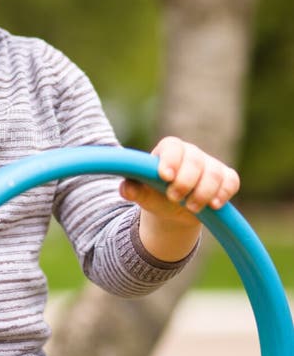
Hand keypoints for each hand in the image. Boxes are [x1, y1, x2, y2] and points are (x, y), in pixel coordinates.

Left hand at [119, 136, 239, 261]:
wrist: (173, 209)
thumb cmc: (155, 195)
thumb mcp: (143, 194)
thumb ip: (133, 190)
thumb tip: (125, 188)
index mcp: (168, 150)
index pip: (172, 146)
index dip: (170, 159)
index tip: (165, 177)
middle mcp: (191, 153)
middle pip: (194, 160)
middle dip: (186, 181)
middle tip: (175, 198)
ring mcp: (210, 164)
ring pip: (213, 172)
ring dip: (203, 192)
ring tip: (191, 207)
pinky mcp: (226, 177)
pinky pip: (231, 180)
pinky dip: (224, 192)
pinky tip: (214, 205)